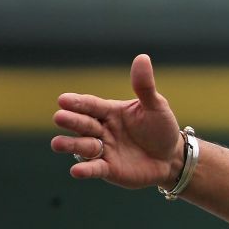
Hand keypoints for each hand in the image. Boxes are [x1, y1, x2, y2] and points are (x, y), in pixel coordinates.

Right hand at [51, 54, 183, 188]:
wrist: (171, 157)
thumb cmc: (161, 128)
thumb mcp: (156, 106)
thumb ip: (145, 87)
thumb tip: (143, 57)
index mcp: (109, 111)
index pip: (89, 105)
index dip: (77, 103)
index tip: (63, 100)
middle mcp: (101, 130)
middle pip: (82, 124)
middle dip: (70, 121)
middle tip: (60, 118)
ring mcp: (102, 150)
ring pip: (81, 146)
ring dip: (71, 145)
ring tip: (57, 144)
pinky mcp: (108, 169)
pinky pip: (94, 169)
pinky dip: (85, 170)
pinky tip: (77, 171)